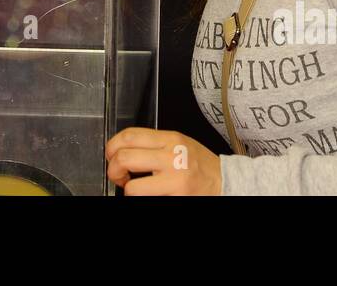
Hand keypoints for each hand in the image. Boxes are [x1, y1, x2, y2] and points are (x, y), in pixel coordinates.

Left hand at [104, 127, 222, 195]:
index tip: (111, 155)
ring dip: (127, 191)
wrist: (225, 182)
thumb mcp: (179, 143)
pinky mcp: (176, 198)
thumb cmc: (200, 164)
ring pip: (132, 187)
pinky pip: (146, 200)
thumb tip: (123, 148)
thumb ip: (154, 143)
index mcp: (171, 139)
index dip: (111, 147)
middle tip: (118, 176)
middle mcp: (172, 157)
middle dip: (113, 170)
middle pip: (124, 158)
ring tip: (133, 189)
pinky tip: (149, 195)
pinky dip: (141, 199)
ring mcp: (175, 180)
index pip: (129, 136)